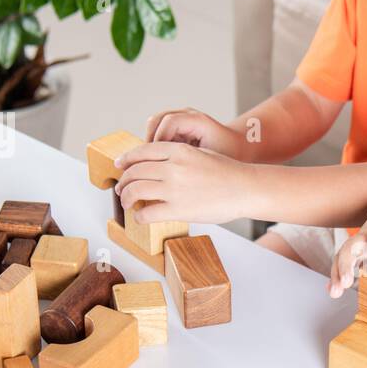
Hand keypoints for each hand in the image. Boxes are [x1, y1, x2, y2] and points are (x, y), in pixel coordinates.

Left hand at [114, 142, 250, 225]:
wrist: (246, 189)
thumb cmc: (228, 174)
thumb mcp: (200, 154)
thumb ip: (178, 156)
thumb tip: (158, 166)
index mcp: (178, 150)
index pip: (141, 152)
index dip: (127, 159)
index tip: (120, 166)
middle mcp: (173, 167)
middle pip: (135, 172)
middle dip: (124, 181)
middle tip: (121, 189)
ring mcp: (174, 188)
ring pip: (135, 191)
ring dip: (126, 198)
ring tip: (127, 203)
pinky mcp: (178, 209)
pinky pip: (147, 213)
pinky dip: (139, 216)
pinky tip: (141, 217)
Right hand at [145, 107, 244, 157]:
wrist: (239, 148)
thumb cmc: (230, 155)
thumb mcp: (214, 161)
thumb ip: (193, 163)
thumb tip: (166, 172)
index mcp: (198, 120)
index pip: (168, 123)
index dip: (158, 141)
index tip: (156, 162)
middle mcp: (187, 115)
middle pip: (156, 120)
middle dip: (150, 143)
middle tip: (148, 164)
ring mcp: (180, 118)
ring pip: (153, 125)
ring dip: (150, 144)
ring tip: (152, 164)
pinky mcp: (176, 126)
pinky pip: (158, 132)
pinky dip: (155, 146)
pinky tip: (158, 162)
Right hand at [327, 197, 366, 297]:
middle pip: (353, 244)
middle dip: (347, 263)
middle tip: (346, 283)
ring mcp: (362, 238)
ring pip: (343, 252)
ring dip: (337, 272)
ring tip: (334, 293)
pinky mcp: (357, 247)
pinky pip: (342, 259)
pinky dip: (336, 273)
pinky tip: (332, 289)